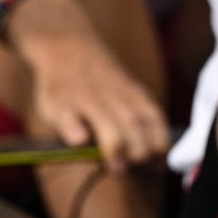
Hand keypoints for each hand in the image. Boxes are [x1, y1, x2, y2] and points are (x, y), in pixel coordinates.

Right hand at [26, 33, 168, 172]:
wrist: (68, 48)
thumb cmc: (103, 84)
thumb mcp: (128, 95)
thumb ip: (142, 124)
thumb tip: (157, 165)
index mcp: (134, 96)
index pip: (154, 120)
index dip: (158, 144)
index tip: (157, 166)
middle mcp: (113, 97)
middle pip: (133, 123)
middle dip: (138, 149)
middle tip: (136, 169)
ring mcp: (86, 98)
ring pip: (105, 119)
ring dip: (114, 144)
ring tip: (117, 167)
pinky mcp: (60, 102)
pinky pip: (68, 116)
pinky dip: (74, 128)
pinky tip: (80, 141)